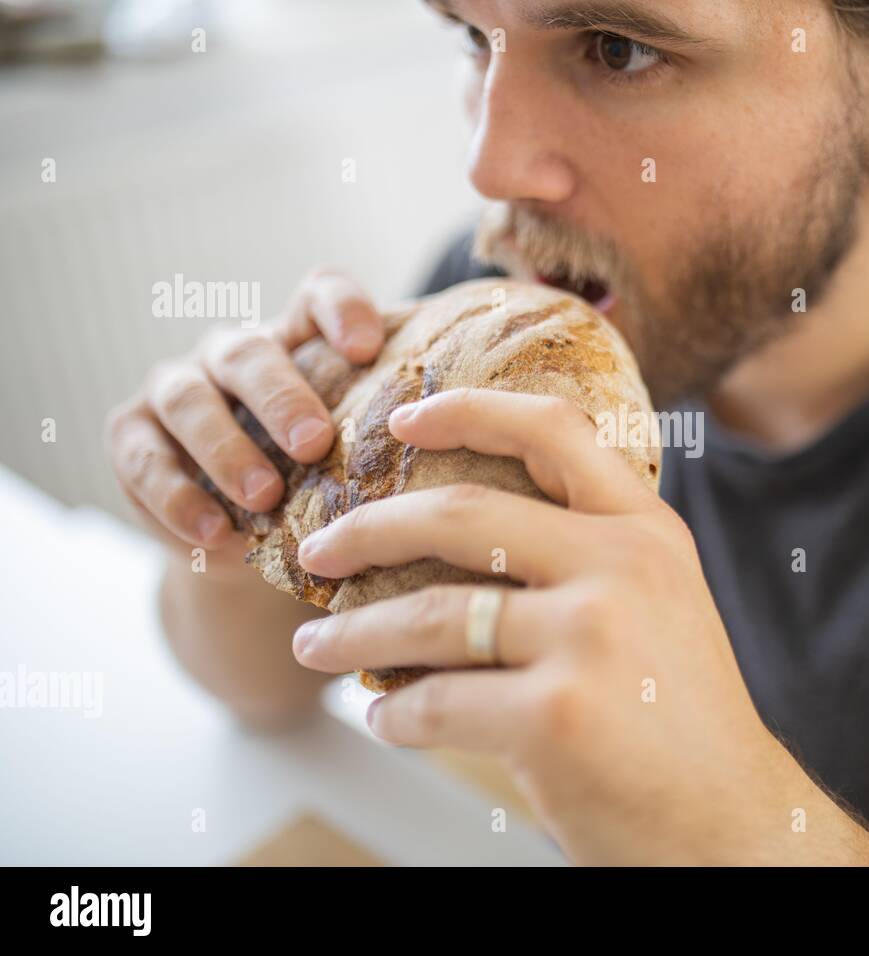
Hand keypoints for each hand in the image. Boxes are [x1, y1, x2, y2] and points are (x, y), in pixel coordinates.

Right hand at [104, 268, 384, 563]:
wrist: (255, 543)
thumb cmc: (329, 480)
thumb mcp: (367, 450)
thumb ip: (408, 425)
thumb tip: (495, 421)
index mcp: (300, 338)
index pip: (318, 293)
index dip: (341, 310)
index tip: (369, 347)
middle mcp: (235, 352)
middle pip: (250, 351)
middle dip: (281, 395)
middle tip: (315, 444)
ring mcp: (177, 389)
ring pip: (188, 400)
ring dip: (226, 449)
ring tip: (265, 496)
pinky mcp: (131, 438)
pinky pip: (143, 460)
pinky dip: (176, 499)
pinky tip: (216, 536)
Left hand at [290, 388, 868, 863]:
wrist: (733, 825)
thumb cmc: (683, 722)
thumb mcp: (660, 609)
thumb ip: (590, 561)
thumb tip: (459, 544)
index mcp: (647, 532)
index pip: (553, 431)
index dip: (469, 410)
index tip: (405, 417)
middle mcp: (622, 566)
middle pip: (464, 514)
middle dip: (370, 528)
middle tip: (319, 549)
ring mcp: (590, 635)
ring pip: (431, 614)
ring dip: (354, 631)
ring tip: (313, 645)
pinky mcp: (554, 714)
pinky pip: (436, 702)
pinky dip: (394, 715)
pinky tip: (384, 719)